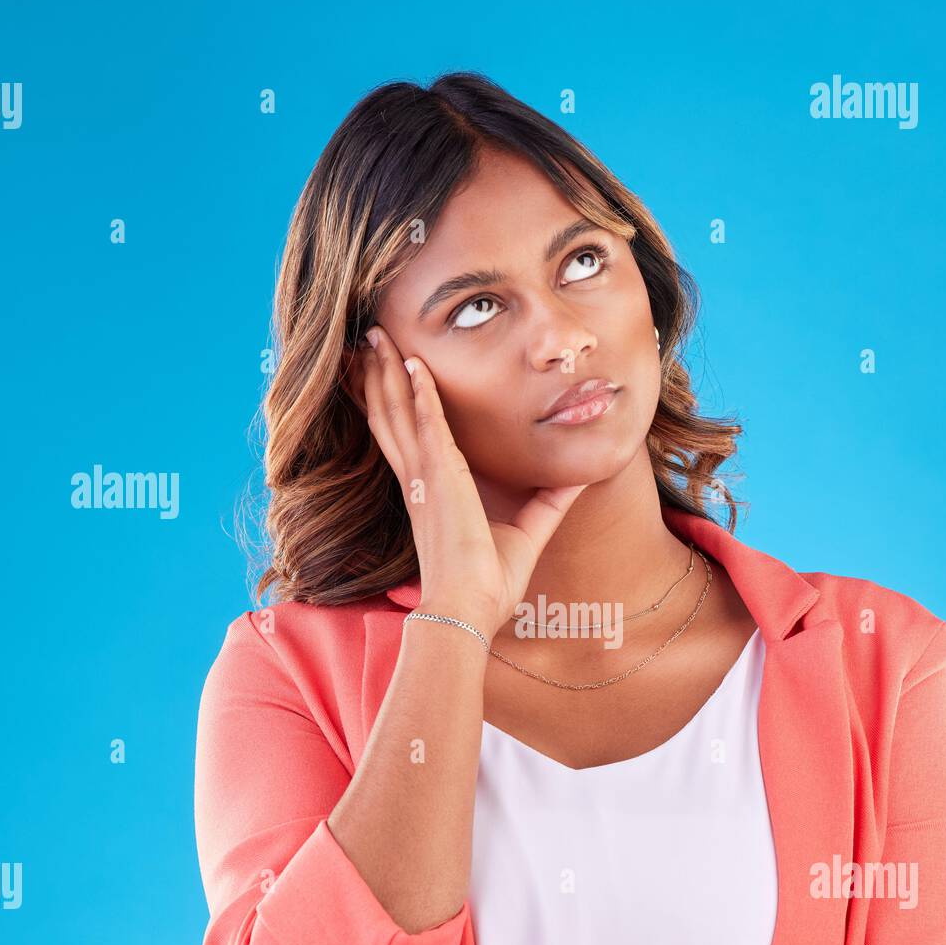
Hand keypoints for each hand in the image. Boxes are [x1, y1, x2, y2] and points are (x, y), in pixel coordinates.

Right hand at [354, 325, 587, 640]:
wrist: (469, 608)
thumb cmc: (488, 584)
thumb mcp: (526, 533)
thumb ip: (548, 502)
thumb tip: (577, 478)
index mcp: (430, 495)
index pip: (404, 439)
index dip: (392, 405)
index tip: (386, 375)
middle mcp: (419, 482)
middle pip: (390, 416)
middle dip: (377, 376)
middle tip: (369, 338)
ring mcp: (425, 478)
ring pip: (396, 412)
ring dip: (386, 372)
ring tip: (374, 337)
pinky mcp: (439, 477)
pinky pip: (425, 424)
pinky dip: (419, 393)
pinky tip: (412, 364)